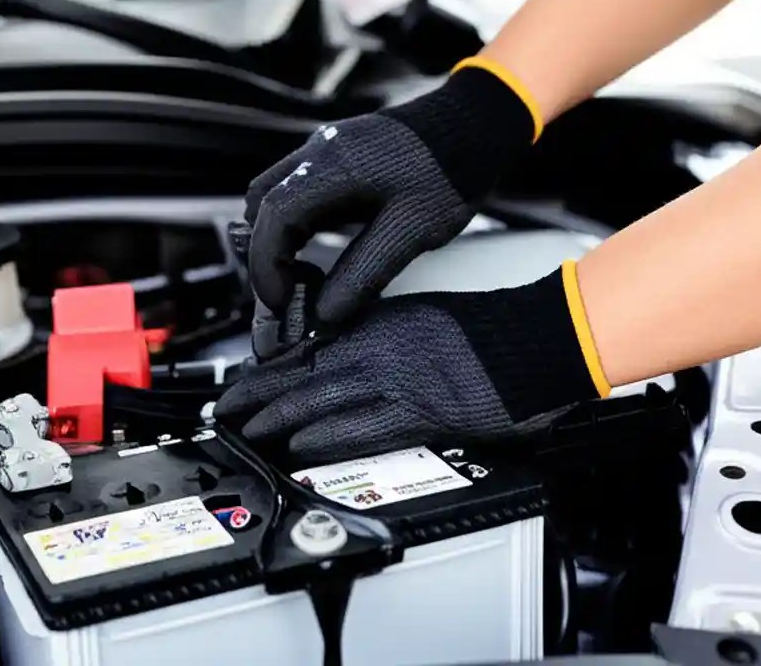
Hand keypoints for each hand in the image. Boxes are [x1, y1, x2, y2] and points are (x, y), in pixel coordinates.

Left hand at [215, 264, 605, 466]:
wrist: (536, 340)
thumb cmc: (487, 330)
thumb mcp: (417, 316)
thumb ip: (375, 333)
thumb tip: (339, 353)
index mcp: (377, 323)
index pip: (306, 347)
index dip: (266, 369)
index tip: (240, 383)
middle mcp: (378, 348)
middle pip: (301, 374)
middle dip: (256, 396)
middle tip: (224, 413)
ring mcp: (397, 380)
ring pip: (320, 400)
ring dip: (276, 419)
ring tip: (244, 433)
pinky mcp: (421, 413)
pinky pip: (363, 428)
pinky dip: (327, 437)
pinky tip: (298, 445)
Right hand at [245, 64, 537, 325]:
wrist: (478, 122)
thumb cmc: (449, 174)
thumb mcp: (410, 233)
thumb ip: (362, 275)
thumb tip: (324, 315)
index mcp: (331, 168)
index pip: (273, 218)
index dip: (267, 266)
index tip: (280, 303)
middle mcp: (318, 150)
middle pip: (262, 203)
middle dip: (265, 252)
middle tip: (285, 294)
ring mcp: (325, 146)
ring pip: (275, 192)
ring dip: (276, 235)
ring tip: (299, 275)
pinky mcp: (338, 150)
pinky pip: (296, 185)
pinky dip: (294, 219)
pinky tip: (316, 246)